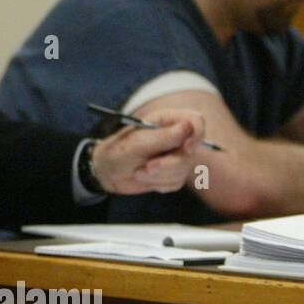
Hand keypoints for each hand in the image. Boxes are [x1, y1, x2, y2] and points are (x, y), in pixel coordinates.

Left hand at [91, 108, 205, 194]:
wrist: (106, 172)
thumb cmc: (117, 151)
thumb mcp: (136, 143)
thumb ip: (163, 136)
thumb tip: (189, 125)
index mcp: (166, 120)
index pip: (196, 121)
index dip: (196, 134)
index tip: (186, 149)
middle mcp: (175, 137)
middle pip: (191, 150)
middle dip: (169, 164)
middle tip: (147, 167)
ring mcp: (176, 155)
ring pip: (184, 169)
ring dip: (159, 175)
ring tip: (139, 171)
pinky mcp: (173, 173)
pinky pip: (177, 182)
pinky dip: (159, 183)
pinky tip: (144, 177)